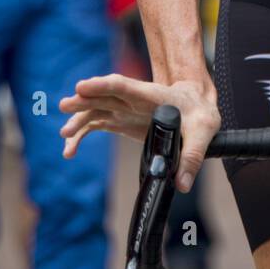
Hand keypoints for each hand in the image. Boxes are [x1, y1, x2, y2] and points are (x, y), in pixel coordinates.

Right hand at [59, 74, 220, 191]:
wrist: (196, 105)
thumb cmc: (199, 112)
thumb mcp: (203, 131)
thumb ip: (192, 156)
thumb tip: (181, 184)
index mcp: (152, 96)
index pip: (124, 86)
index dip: (103, 85)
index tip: (82, 86)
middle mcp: (133, 100)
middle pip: (104, 96)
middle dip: (84, 99)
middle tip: (66, 105)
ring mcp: (124, 109)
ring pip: (95, 110)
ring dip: (78, 120)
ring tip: (65, 136)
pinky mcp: (120, 121)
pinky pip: (96, 124)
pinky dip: (81, 135)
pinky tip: (70, 150)